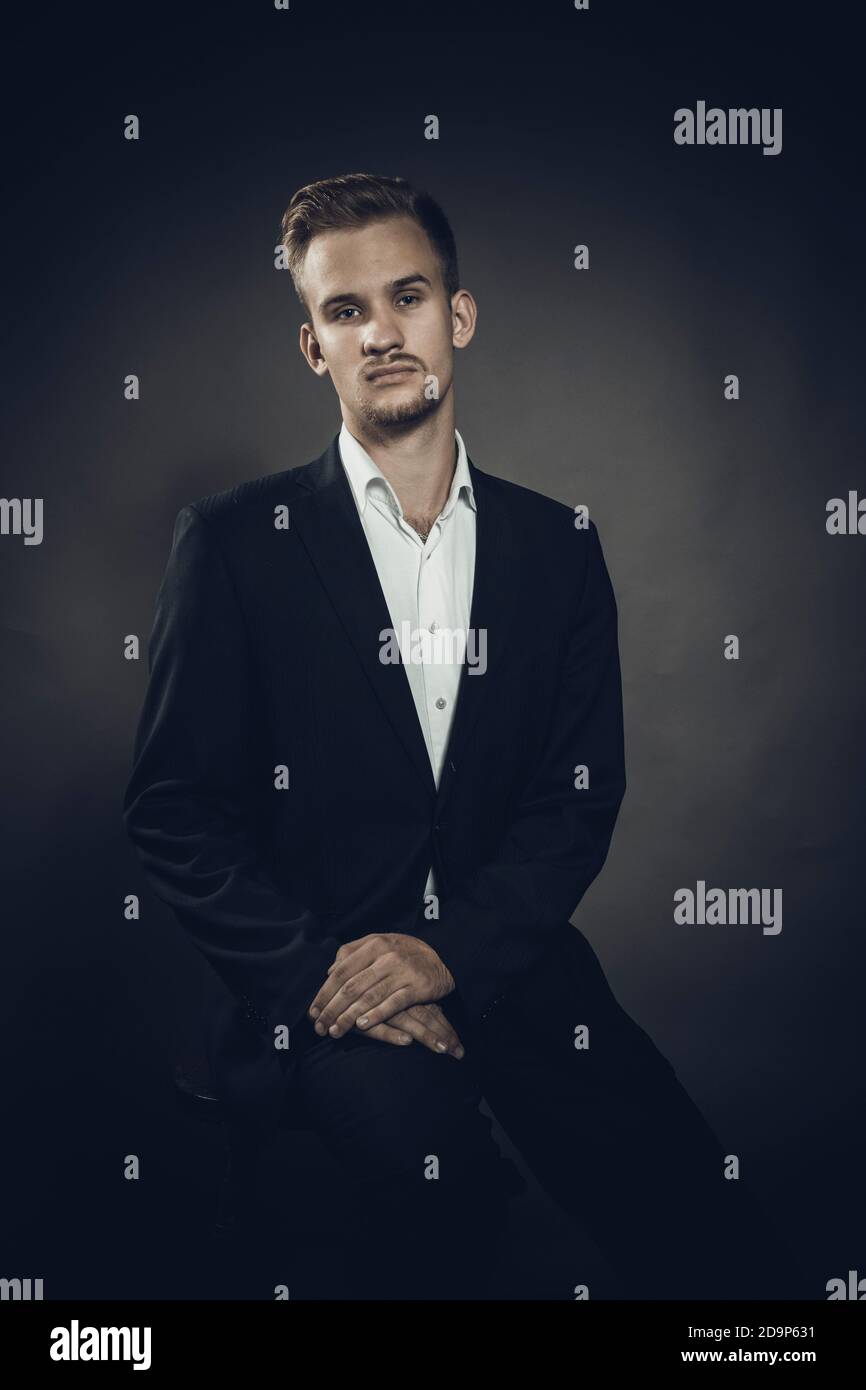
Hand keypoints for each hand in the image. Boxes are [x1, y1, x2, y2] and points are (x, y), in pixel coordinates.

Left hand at [308, 932, 454, 1038]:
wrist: (443, 955)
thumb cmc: (404, 952)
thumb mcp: (379, 943)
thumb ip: (353, 952)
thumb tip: (329, 971)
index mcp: (373, 945)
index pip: (342, 971)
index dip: (325, 992)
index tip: (313, 1011)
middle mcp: (386, 957)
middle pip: (352, 986)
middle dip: (332, 1009)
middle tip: (319, 1027)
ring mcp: (402, 972)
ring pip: (369, 997)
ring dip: (349, 1016)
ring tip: (335, 1031)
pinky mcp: (417, 987)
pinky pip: (393, 1003)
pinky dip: (376, 1015)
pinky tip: (362, 1025)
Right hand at [353, 1003, 463, 1058]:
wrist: (327, 997)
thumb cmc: (358, 993)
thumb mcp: (382, 997)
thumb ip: (405, 1007)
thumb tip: (432, 1016)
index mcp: (403, 994)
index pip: (431, 1009)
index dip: (446, 1026)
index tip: (460, 1047)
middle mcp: (396, 1000)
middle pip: (426, 1017)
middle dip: (444, 1035)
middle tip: (460, 1053)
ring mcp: (380, 1010)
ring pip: (409, 1023)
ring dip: (427, 1037)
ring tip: (444, 1050)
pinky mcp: (362, 1021)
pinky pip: (379, 1028)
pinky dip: (392, 1035)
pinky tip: (406, 1041)